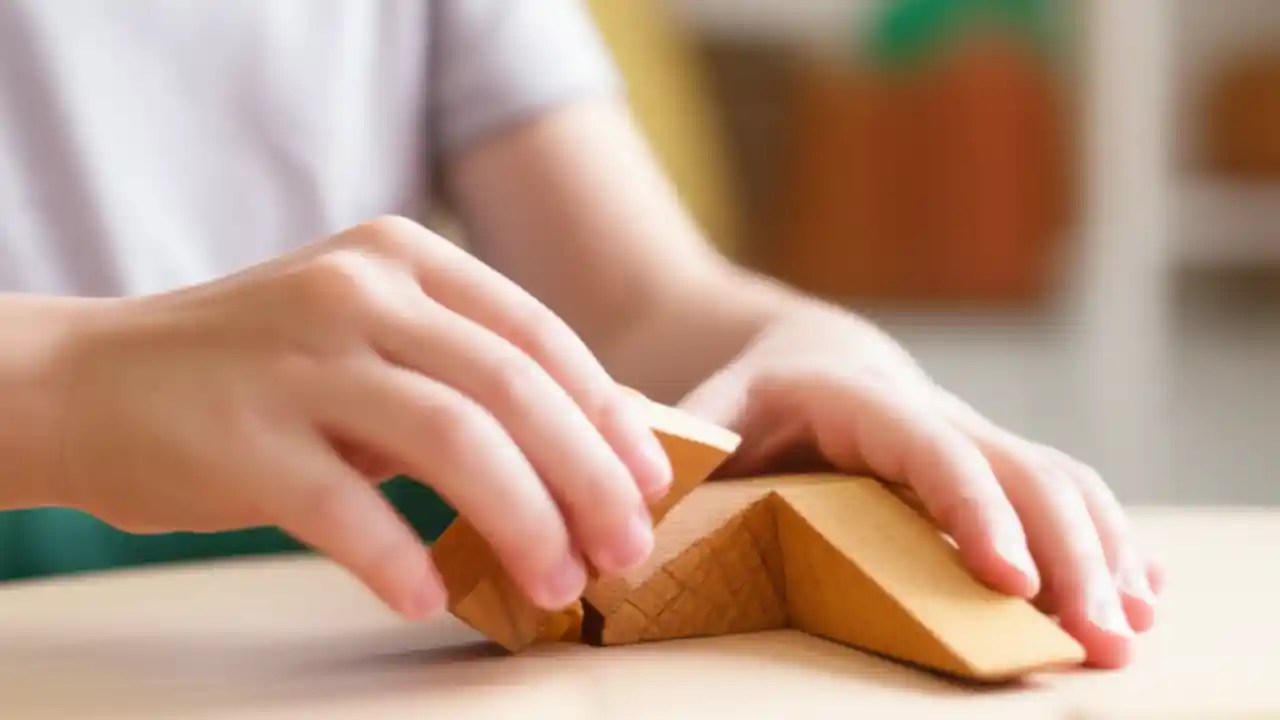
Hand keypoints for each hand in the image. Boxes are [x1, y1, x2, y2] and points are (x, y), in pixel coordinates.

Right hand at [41, 216, 670, 617]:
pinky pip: (347, 508)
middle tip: (625, 550)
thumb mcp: (363, 334)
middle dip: (588, 478)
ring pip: (453, 440)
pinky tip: (430, 597)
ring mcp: (298, 360)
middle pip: (514, 388)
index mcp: (403, 257)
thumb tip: (586, 448)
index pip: (538, 336)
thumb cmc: (256, 368)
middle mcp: (358, 291)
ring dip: (522, 523)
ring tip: (556, 585)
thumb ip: (458, 373)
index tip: (651, 483)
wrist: (90, 380)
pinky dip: (401, 559)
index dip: (608, 416)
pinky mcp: (242, 437)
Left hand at [680, 304, 1161, 667]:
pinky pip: (1062, 493)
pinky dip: (1107, 538)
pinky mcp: (988, 465)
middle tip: (1100, 638)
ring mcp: (970, 440)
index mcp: (865, 402)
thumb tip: (650, 499)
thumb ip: (687, 445)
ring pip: (1057, 483)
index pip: (934, 455)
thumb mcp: (709, 406)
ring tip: (1129, 631)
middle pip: (1021, 474)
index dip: (974, 512)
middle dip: (1068, 555)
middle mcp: (934, 417)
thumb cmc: (748, 392)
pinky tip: (1140, 588)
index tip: (1008, 579)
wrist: (802, 351)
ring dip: (1102, 553)